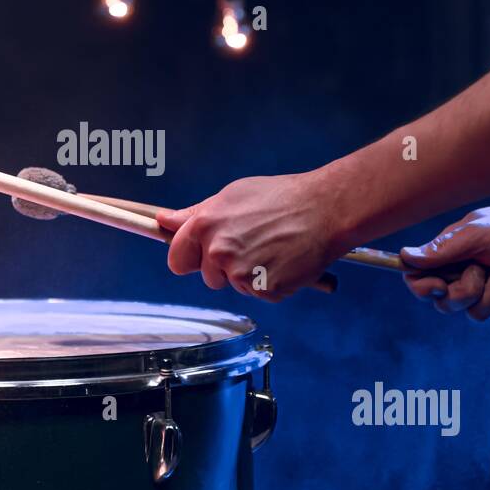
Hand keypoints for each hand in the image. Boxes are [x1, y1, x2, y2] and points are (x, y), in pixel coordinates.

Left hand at [157, 171, 350, 301]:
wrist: (325, 209)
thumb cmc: (281, 197)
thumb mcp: (232, 195)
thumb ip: (196, 213)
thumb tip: (164, 220)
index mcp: (205, 225)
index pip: (177, 258)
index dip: (189, 258)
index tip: (200, 256)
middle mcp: (218, 251)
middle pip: (208, 277)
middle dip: (224, 267)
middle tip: (252, 245)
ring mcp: (240, 274)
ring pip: (235, 285)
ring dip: (249, 275)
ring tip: (272, 249)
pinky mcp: (264, 290)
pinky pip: (259, 294)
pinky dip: (271, 283)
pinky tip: (284, 261)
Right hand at [399, 200, 489, 323]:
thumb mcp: (477, 234)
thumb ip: (442, 249)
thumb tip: (404, 257)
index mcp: (449, 256)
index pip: (418, 280)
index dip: (422, 288)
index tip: (437, 285)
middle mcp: (463, 275)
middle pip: (444, 304)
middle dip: (466, 291)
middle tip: (482, 271)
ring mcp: (486, 291)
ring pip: (475, 314)